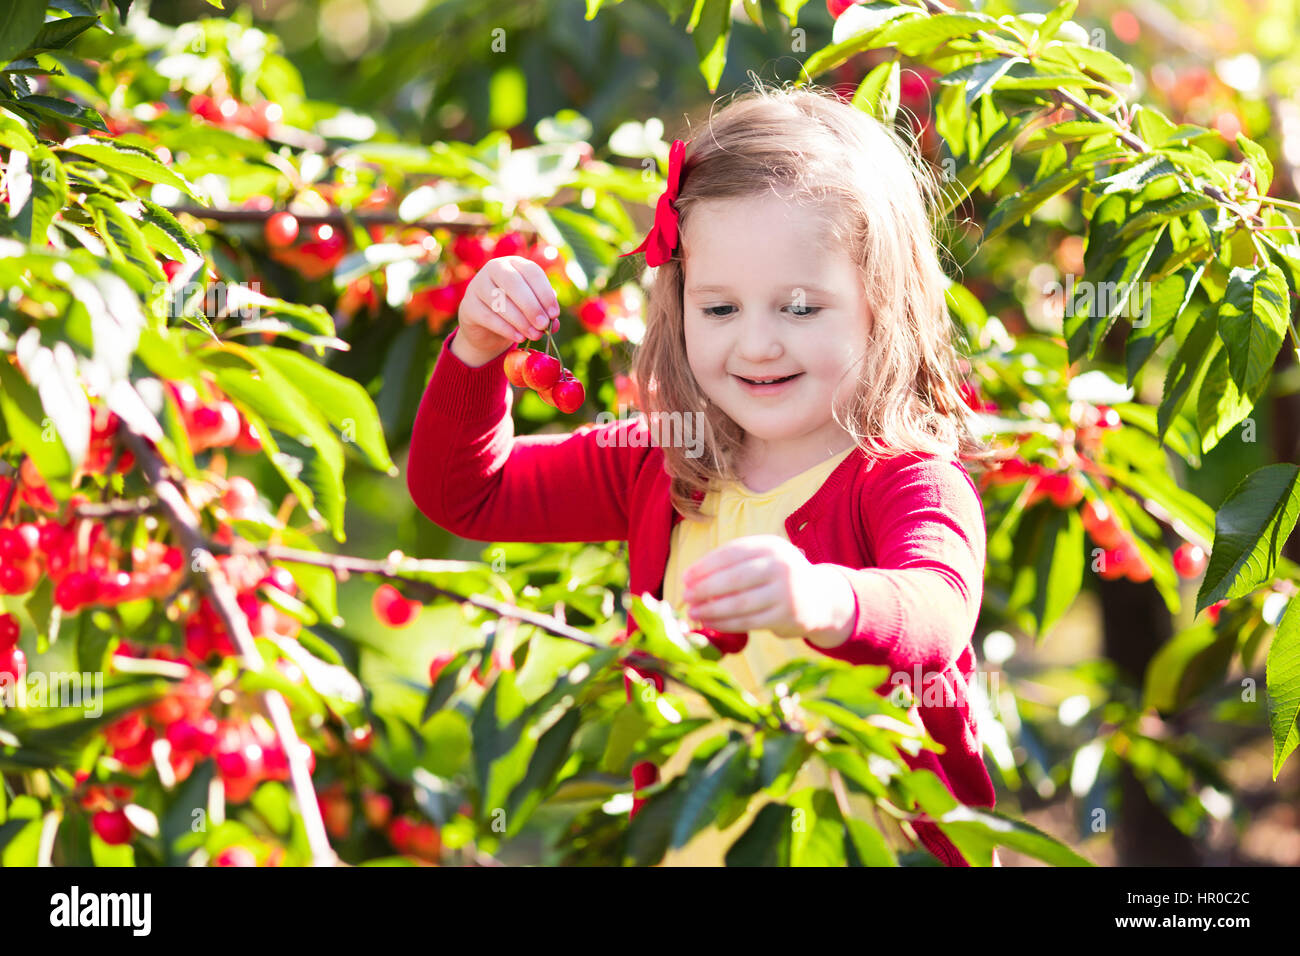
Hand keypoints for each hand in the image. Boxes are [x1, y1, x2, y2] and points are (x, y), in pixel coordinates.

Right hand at [451, 256, 560, 366]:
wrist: (486, 327)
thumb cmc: (514, 311)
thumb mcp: (531, 308)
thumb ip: (543, 312)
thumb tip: (553, 324)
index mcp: (514, 263)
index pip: (531, 271)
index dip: (544, 293)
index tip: (554, 314)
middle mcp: (494, 268)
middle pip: (513, 282)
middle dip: (531, 306)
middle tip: (543, 325)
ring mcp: (478, 285)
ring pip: (500, 300)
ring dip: (520, 320)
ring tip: (535, 335)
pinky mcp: (468, 305)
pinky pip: (488, 316)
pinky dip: (506, 329)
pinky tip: (519, 337)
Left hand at [681, 535, 854, 645]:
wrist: (819, 599)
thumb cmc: (778, 577)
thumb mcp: (763, 559)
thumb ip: (733, 564)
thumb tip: (691, 578)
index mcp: (771, 546)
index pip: (731, 553)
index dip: (705, 566)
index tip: (686, 577)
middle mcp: (781, 566)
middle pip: (734, 578)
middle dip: (705, 589)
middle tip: (685, 596)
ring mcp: (786, 592)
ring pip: (740, 603)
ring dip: (712, 609)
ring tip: (693, 612)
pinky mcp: (787, 616)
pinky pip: (749, 621)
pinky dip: (725, 623)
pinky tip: (711, 622)